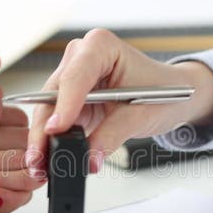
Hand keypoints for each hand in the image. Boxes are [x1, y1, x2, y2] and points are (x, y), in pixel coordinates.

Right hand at [0, 56, 29, 211]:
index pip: (18, 118)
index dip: (20, 123)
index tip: (12, 129)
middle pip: (24, 145)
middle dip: (27, 147)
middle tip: (23, 152)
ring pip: (17, 172)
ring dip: (25, 172)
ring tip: (24, 171)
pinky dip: (10, 193)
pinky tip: (9, 188)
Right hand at [25, 28, 212, 175]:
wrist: (172, 95)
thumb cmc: (164, 92)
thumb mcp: (141, 114)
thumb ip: (112, 135)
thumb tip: (88, 159)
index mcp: (100, 46)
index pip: (75, 77)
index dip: (64, 105)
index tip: (55, 130)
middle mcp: (80, 57)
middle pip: (53, 94)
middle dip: (46, 128)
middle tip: (39, 158)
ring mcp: (73, 78)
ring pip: (48, 110)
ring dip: (43, 138)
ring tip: (40, 165)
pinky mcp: (71, 99)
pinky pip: (55, 120)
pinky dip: (51, 141)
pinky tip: (47, 159)